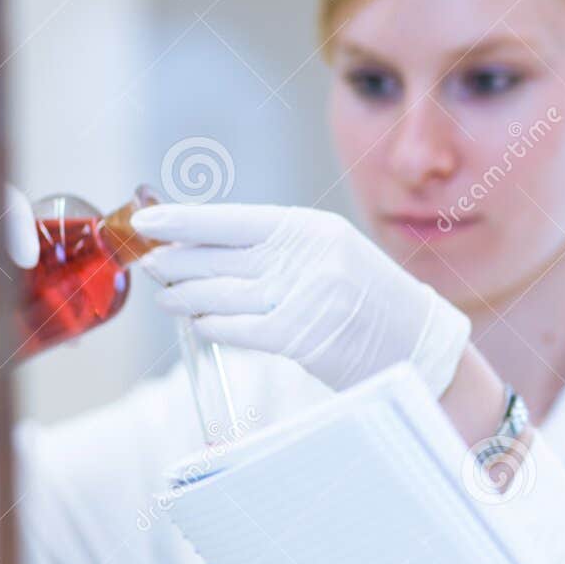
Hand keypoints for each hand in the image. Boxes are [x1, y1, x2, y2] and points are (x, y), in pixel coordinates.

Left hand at [131, 203, 470, 394]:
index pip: (231, 219)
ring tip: (169, 298)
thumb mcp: (332, 256)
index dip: (181, 221)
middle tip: (151, 263)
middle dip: (176, 261)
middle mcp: (305, 257)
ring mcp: (302, 297)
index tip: (145, 223)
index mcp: (311, 228)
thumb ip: (277, 250)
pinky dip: (211, 327)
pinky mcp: (299, 337)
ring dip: (186, 297)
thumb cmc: (371, 301)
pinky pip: (236, 329)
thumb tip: (205, 249)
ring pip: (219, 294)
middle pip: (217, 256)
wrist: (419, 344)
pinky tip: (199, 324)